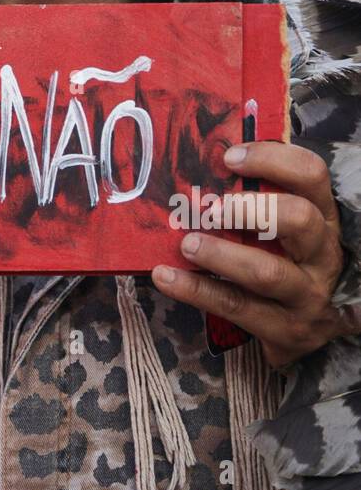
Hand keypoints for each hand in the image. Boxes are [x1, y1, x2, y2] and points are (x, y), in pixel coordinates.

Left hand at [152, 141, 346, 367]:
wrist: (307, 331)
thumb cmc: (284, 261)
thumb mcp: (283, 229)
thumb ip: (258, 198)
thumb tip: (201, 162)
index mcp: (323, 217)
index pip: (312, 175)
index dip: (272, 159)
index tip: (229, 158)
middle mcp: (324, 254)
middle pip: (300, 219)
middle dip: (250, 208)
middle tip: (211, 208)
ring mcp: (308, 296)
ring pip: (267, 272)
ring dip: (220, 254)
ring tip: (186, 244)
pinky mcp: (284, 330)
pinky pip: (236, 307)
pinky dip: (196, 290)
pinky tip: (165, 276)